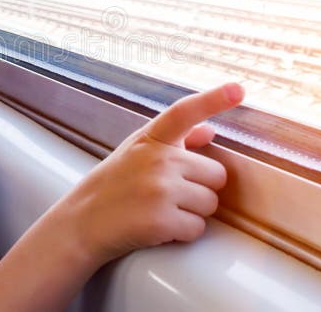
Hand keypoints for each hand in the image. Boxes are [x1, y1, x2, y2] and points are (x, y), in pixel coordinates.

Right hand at [58, 83, 243, 265]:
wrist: (82, 222)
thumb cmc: (115, 184)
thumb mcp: (138, 152)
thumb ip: (177, 140)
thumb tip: (210, 130)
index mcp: (151, 138)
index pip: (185, 112)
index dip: (214, 99)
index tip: (238, 88)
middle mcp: (158, 159)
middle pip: (217, 174)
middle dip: (201, 188)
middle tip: (171, 194)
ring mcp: (160, 189)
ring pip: (211, 203)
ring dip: (193, 212)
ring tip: (162, 209)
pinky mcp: (161, 220)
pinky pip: (197, 228)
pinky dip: (183, 233)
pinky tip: (160, 226)